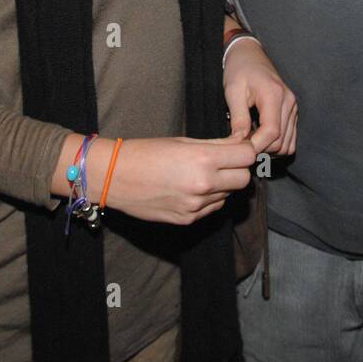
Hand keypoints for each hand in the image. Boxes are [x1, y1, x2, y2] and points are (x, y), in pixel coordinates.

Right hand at [104, 135, 256, 224]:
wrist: (114, 177)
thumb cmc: (146, 152)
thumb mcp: (183, 141)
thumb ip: (216, 145)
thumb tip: (241, 143)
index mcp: (203, 160)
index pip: (248, 156)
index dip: (246, 149)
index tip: (239, 147)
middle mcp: (204, 185)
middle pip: (244, 179)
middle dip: (239, 169)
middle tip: (225, 162)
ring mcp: (196, 206)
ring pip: (229, 195)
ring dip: (223, 185)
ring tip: (201, 174)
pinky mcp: (188, 219)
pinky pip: (213, 208)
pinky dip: (210, 198)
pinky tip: (191, 188)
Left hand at [224, 38, 296, 155]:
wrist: (249, 55)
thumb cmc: (239, 70)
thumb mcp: (233, 91)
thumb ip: (238, 118)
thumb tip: (239, 143)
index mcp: (274, 95)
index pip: (271, 132)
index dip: (256, 146)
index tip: (239, 150)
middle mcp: (289, 102)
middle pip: (280, 141)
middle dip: (260, 149)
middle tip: (240, 145)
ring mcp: (293, 107)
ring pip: (287, 144)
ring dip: (268, 149)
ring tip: (250, 142)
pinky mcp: (293, 112)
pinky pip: (290, 140)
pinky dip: (277, 145)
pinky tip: (260, 138)